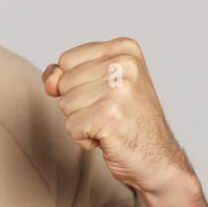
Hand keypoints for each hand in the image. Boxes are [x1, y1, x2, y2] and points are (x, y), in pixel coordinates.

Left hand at [42, 37, 192, 197]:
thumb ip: (66, 74)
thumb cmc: (128, 120)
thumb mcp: (100, 84)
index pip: (66, 60)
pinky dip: (84, 138)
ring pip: (65, 105)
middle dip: (78, 105)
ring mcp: (119, 90)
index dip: (76, 84)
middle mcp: (124, 64)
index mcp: (124, 49)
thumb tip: (49, 83)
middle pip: (64, 82)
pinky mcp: (110, 117)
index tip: (106, 94)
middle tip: (110, 113)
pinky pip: (71, 127)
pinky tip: (108, 137)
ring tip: (110, 124)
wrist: (158, 157)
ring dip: (82, 122)